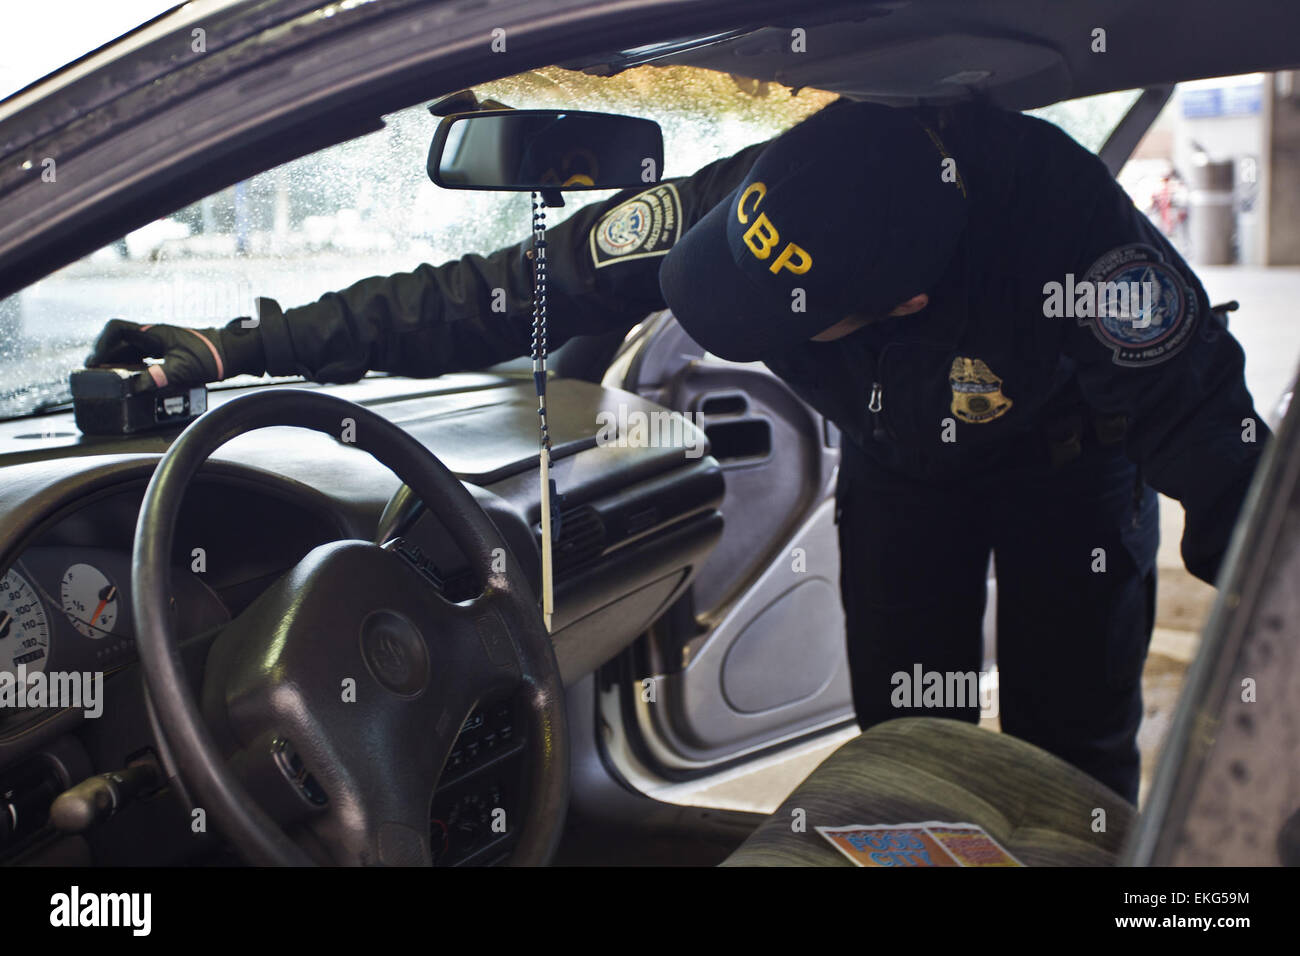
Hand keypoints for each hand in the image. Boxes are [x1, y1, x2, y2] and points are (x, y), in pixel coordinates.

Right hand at [85, 318, 265, 388]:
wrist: (235, 351)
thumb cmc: (212, 355)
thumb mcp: (183, 369)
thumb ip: (159, 377)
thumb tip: (136, 387)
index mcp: (153, 332)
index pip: (116, 328)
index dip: (101, 343)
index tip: (94, 361)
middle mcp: (153, 334)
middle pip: (119, 340)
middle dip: (104, 354)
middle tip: (94, 373)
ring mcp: (161, 342)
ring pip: (130, 348)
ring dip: (117, 361)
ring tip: (107, 378)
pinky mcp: (168, 351)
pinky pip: (142, 356)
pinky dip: (132, 365)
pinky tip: (131, 378)